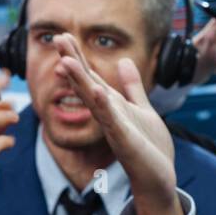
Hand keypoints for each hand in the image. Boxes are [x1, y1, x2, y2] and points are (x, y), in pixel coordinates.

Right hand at [52, 34, 182, 214]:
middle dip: (72, 62)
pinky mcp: (124, 140)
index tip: (65, 36)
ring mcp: (113, 127)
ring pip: (93, 100)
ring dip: (79, 81)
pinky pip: (111, 121)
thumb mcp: (142, 109)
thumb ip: (132, 87)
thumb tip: (124, 62)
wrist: (158, 179)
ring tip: (66, 60)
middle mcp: (107, 115)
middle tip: (58, 38)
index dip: (79, 57)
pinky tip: (97, 90)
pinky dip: (103, 106)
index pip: (91, 77)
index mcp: (112, 106)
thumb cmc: (149, 148)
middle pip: (86, 83)